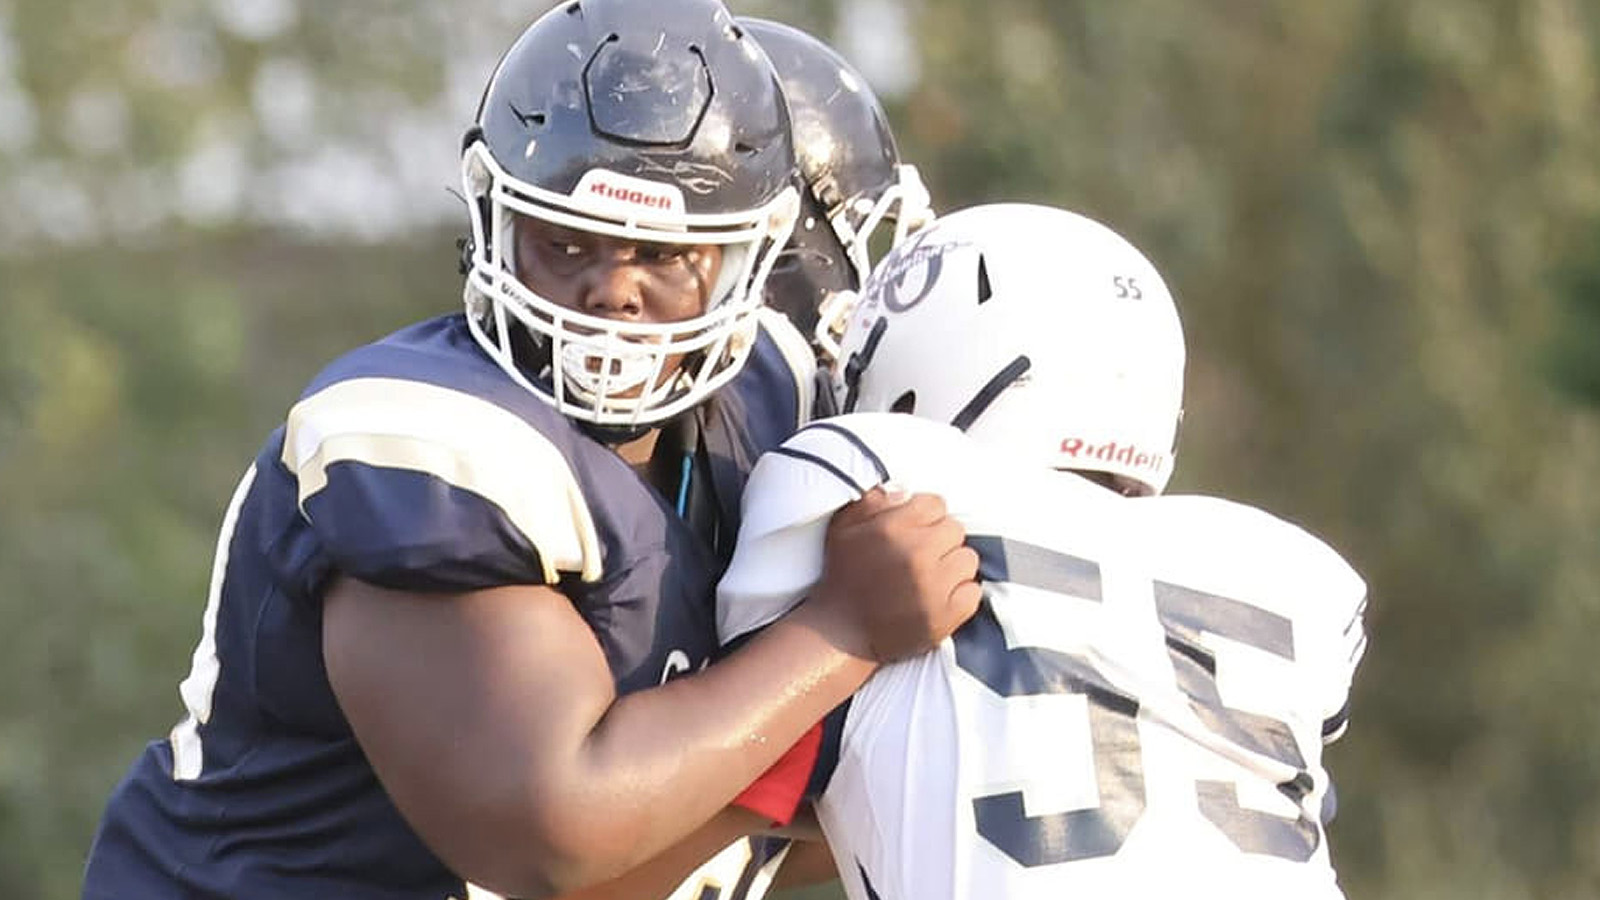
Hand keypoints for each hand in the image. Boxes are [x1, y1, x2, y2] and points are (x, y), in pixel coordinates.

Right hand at [802, 485, 980, 662]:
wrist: (840, 633)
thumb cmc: (842, 577)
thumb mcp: (844, 528)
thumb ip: (873, 502)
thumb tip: (904, 492)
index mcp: (892, 528)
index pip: (936, 504)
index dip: (926, 517)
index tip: (915, 532)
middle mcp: (916, 553)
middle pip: (955, 530)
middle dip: (940, 540)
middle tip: (921, 556)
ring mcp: (933, 586)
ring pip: (968, 560)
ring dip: (952, 567)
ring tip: (931, 578)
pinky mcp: (945, 616)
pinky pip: (973, 592)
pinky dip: (960, 595)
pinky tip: (939, 597)